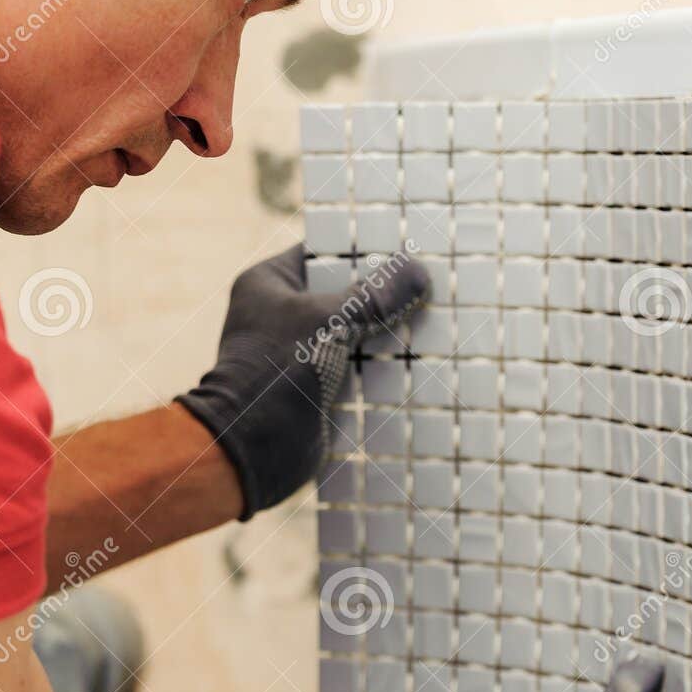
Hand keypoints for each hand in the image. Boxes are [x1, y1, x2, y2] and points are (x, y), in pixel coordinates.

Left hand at [176, 244, 426, 519]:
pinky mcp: (316, 389)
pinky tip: (421, 363)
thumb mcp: (332, 319)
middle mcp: (281, 315)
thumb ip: (375, 296)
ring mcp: (299, 354)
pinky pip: (356, 369)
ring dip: (388, 334)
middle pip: (343, 295)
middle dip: (383, 296)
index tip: (405, 247)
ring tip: (435, 322)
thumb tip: (418, 271)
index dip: (362, 249)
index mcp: (269, 284)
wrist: (257, 445)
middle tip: (428, 285)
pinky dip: (382, 369)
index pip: (321, 253)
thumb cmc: (282, 366)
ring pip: (354, 334)